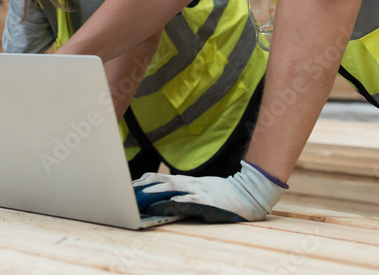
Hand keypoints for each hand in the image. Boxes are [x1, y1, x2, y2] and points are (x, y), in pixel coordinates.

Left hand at [134, 161, 285, 222]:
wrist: (246, 193)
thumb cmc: (223, 191)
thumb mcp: (202, 187)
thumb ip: (187, 189)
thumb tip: (169, 194)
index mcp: (189, 181)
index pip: (163, 177)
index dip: (147, 180)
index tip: (133, 183)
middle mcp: (191, 184)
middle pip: (165, 180)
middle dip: (147, 184)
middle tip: (132, 188)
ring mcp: (199, 191)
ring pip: (175, 187)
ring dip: (158, 190)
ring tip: (145, 193)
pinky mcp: (207, 200)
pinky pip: (192, 199)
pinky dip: (181, 199)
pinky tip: (170, 200)